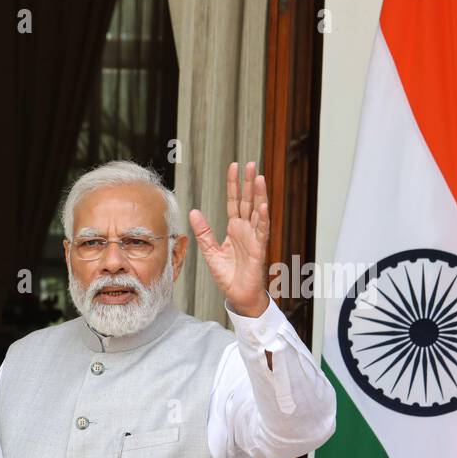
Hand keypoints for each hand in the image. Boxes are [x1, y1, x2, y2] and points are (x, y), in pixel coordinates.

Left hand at [188, 161, 270, 315]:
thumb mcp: (210, 251)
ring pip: (257, 212)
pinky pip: (261, 231)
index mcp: (234, 228)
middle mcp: (246, 229)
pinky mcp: (259, 249)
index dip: (234, 185)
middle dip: (248, 183)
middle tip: (249, 163)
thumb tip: (193, 212)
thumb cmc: (228, 274)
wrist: (238, 294)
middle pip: (248, 201)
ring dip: (258, 194)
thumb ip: (203, 232)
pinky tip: (262, 205)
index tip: (234, 167)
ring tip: (258, 177)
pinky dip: (262, 218)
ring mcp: (254, 237)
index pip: (234, 201)